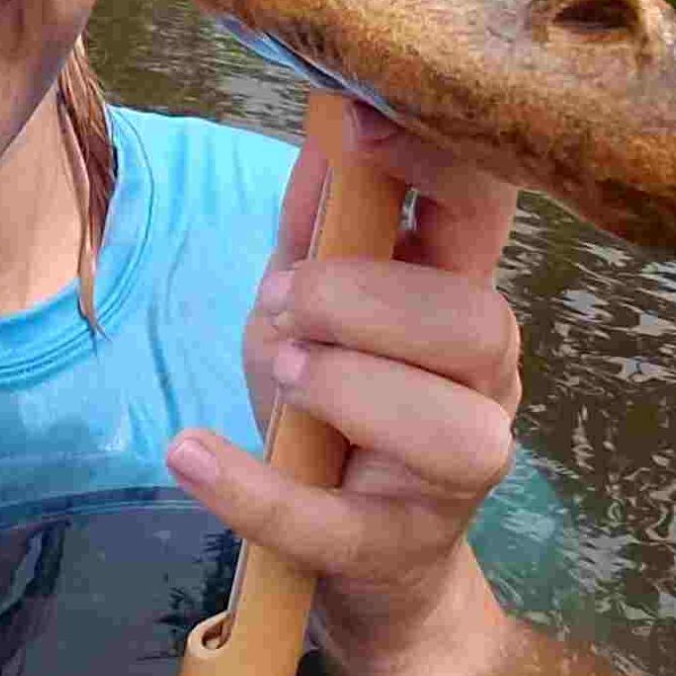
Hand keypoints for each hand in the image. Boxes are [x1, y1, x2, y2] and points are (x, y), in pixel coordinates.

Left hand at [167, 101, 522, 675]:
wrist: (360, 559)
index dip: (438, 164)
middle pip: (479, 323)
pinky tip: (189, 453)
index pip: (487, 215)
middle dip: (370, 299)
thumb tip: (324, 117)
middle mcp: (484, 384)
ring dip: (352, 387)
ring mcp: (453, 476)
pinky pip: (334, 527)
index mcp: (461, 299)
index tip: (361, 130)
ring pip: (455, 431)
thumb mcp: (312, 306)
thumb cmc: (339, 407)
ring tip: (282, 370)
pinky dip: (254, 489)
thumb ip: (315, 224)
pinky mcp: (393, 549)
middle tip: (286, 303)